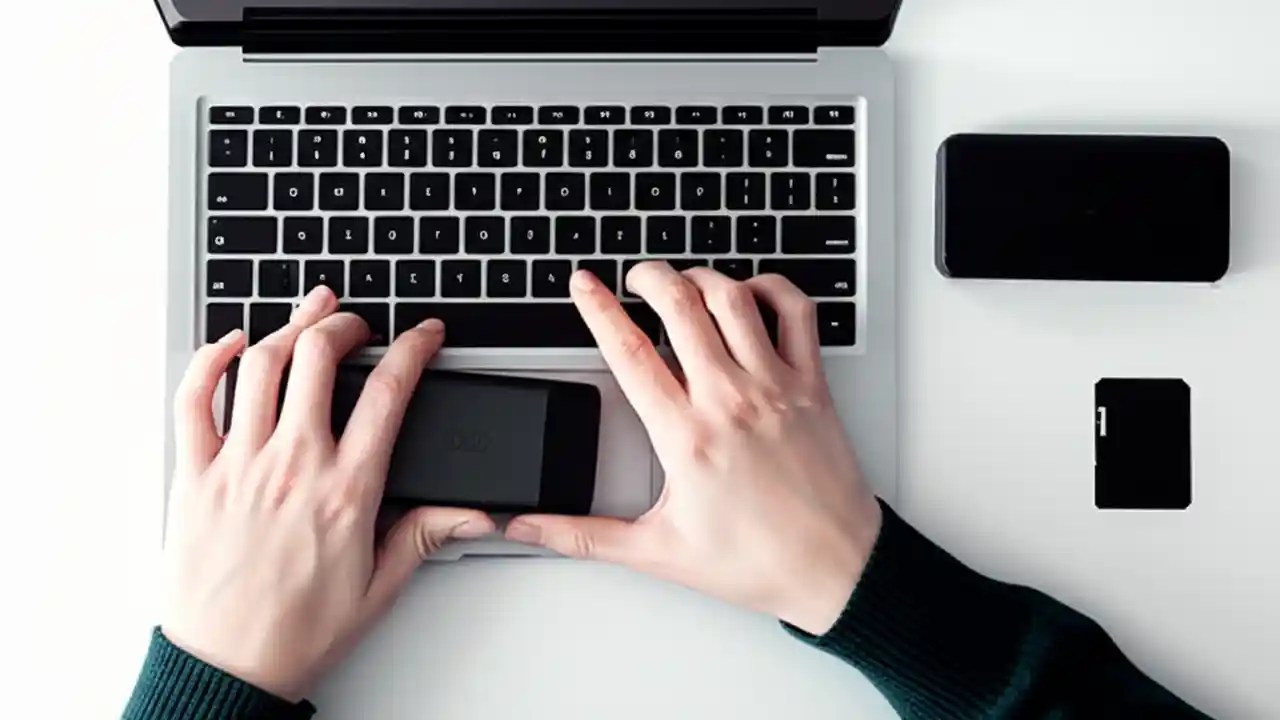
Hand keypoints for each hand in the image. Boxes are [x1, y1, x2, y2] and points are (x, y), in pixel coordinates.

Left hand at [162, 287, 494, 701]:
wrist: (225, 669)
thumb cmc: (296, 633)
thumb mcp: (379, 587)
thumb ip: (426, 536)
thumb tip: (474, 512)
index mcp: (347, 492)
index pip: (389, 393)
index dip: (414, 347)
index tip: (424, 334)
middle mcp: (293, 467)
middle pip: (319, 357)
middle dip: (345, 324)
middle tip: (358, 325)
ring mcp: (239, 465)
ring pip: (261, 365)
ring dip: (288, 327)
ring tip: (307, 317)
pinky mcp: (195, 475)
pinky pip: (193, 399)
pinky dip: (209, 360)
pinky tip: (229, 346)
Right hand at [506, 264, 881, 634]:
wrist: (834, 569)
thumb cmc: (756, 562)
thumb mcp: (658, 551)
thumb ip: (584, 535)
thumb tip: (532, 527)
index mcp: (686, 436)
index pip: (629, 351)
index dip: (598, 308)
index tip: (584, 284)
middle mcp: (729, 400)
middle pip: (680, 305)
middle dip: (648, 276)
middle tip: (634, 277)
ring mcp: (775, 386)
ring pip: (733, 297)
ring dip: (701, 277)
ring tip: (684, 282)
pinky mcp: (813, 385)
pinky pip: (797, 312)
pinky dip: (773, 288)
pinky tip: (752, 295)